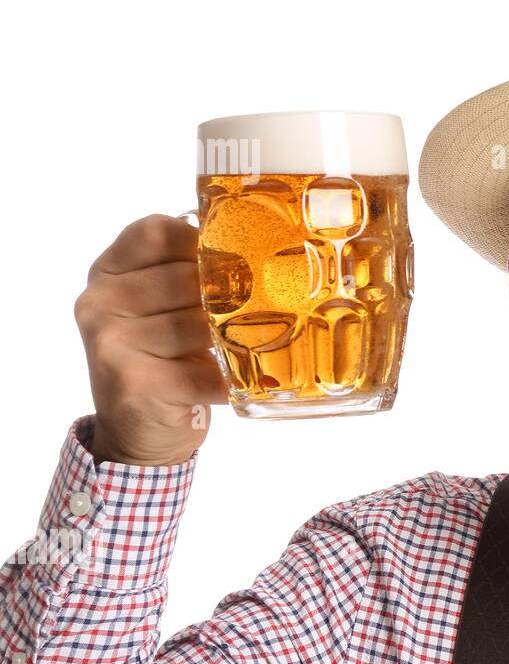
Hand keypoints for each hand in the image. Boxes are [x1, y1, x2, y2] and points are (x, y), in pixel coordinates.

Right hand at [74, 214, 227, 465]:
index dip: (201, 243)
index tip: (226, 262)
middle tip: (240, 316)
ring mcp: (112, 345)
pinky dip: (228, 380)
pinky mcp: (135, 386)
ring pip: (199, 325)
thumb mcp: (161, 304)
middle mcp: (100, 304)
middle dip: (224, 299)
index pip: (158, 233)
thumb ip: (187, 271)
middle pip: (186, 279)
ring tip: (231, 351)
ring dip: (227, 341)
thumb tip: (253, 248)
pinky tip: (230, 381)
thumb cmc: (160, 357)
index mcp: (107, 273)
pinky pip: (205, 373)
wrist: (135, 431)